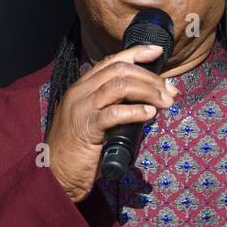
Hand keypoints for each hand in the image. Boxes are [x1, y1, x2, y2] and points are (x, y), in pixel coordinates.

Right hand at [47, 44, 176, 202]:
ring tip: (165, 102)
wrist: (56, 175)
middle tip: (170, 91)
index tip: (157, 52)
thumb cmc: (79, 151)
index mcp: (82, 88)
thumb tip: (146, 102)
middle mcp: (80, 92)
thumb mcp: (94, 121)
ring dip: (148, 91)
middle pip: (120, 70)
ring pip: (119, 85)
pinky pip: (114, 113)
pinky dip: (136, 111)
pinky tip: (149, 114)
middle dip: (150, 77)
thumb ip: (113, 107)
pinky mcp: (86, 128)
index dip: (136, 53)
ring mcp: (82, 108)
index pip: (111, 61)